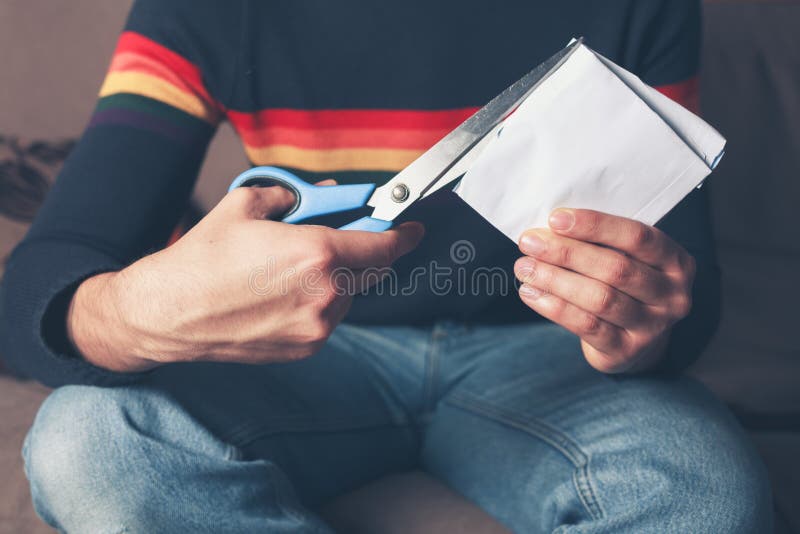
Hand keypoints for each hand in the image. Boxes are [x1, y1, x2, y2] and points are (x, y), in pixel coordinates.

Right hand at [68, 184, 423, 371]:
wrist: (167, 313)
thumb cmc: (202, 259)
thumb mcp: (246, 206)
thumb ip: (293, 197)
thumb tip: (317, 196)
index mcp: (318, 254)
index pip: (383, 246)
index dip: (402, 236)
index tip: (411, 230)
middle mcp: (326, 295)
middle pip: (369, 270)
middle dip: (359, 252)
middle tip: (335, 239)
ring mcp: (317, 327)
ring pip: (347, 295)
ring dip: (335, 278)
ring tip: (289, 270)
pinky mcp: (304, 348)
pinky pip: (327, 317)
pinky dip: (318, 302)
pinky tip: (280, 293)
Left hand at [514, 208, 694, 372]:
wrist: (635, 340)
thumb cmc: (623, 286)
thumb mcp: (626, 259)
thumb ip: (601, 243)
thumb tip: (548, 227)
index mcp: (676, 261)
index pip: (637, 237)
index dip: (595, 226)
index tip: (555, 218)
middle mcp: (672, 295)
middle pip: (615, 268)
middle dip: (566, 252)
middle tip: (529, 242)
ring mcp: (653, 327)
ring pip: (599, 298)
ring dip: (555, 280)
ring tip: (524, 267)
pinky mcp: (626, 350)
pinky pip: (587, 325)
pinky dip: (554, 307)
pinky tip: (531, 293)